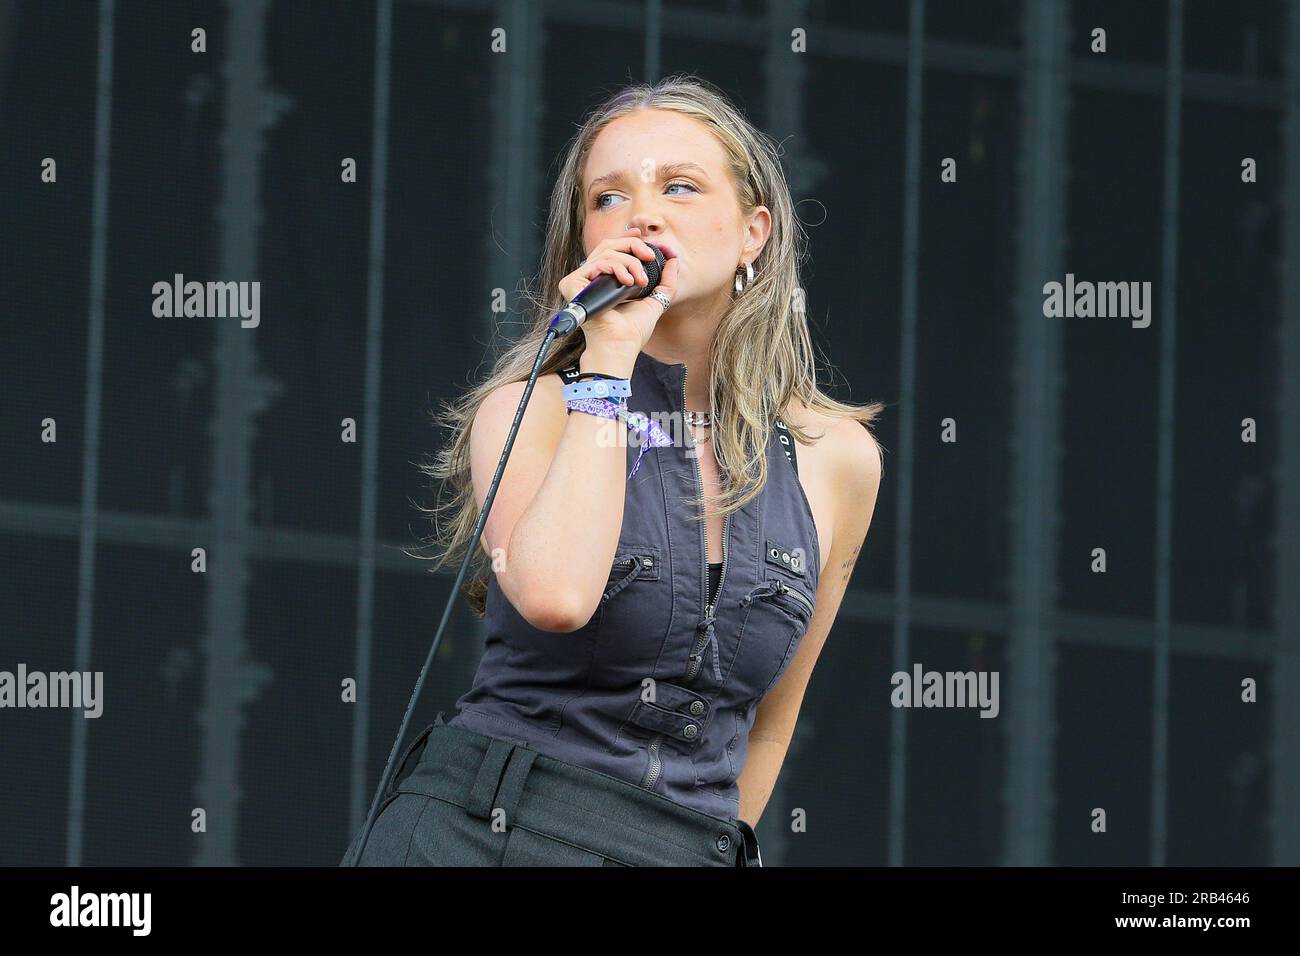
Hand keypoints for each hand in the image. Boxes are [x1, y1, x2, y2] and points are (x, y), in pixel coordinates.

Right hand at [559, 227, 678, 358]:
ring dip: (630, 262)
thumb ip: (666, 280)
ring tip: (640, 281)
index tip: (641, 234)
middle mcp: (591, 278)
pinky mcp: (572, 283)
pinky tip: (628, 283)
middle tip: (650, 256)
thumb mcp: (656, 300)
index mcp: (606, 280)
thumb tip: (673, 259)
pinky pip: (598, 262)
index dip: (626, 238)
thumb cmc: (633, 330)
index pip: (612, 250)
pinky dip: (617, 267)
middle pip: (609, 244)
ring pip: (606, 250)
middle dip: (634, 245)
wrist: (620, 344)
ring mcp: (580, 280)